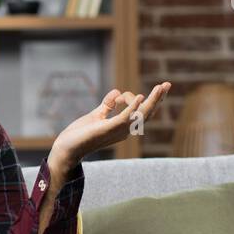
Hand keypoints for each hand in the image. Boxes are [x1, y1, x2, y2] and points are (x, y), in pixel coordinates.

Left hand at [50, 81, 171, 166]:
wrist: (66, 148)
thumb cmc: (80, 135)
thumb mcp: (96, 115)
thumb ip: (107, 105)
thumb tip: (117, 91)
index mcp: (122, 126)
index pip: (140, 112)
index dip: (148, 100)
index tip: (136, 91)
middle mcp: (124, 130)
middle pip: (146, 113)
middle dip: (158, 99)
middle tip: (167, 84)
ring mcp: (118, 130)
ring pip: (140, 114)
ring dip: (152, 101)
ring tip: (161, 87)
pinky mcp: (108, 129)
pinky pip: (124, 118)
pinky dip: (132, 107)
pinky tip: (140, 97)